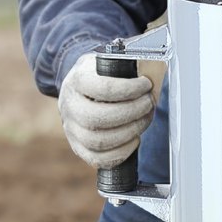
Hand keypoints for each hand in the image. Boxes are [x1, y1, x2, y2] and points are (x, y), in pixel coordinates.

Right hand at [58, 53, 154, 168]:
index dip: (129, 89)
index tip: (146, 85)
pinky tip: (134, 139)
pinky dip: (122, 152)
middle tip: (149, 104)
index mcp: (76, 81)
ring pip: (99, 141)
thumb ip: (124, 67)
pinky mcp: (78, 147)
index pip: (103, 88)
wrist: (78, 89)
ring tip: (145, 119)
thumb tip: (153, 71)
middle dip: (132, 112)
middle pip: (98, 118)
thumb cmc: (99, 77)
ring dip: (130, 132)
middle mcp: (69, 106)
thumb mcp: (106, 63)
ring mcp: (71, 129)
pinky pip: (98, 159)